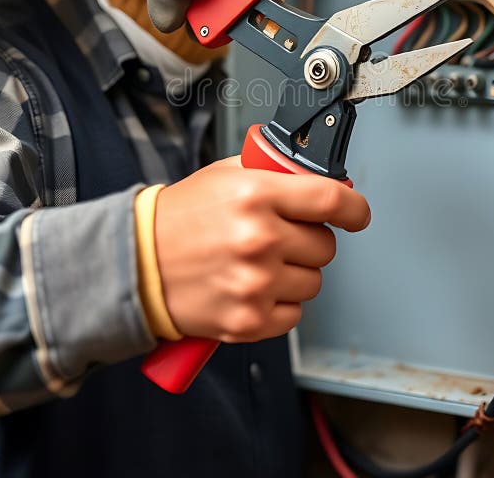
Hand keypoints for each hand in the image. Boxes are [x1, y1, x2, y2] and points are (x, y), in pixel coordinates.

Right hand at [154, 157, 370, 342]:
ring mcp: (255, 283)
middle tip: (279, 236)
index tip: (356, 214)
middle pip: (326, 245)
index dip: (354, 208)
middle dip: (310, 239)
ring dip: (295, 272)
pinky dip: (280, 303)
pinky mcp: (249, 320)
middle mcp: (259, 239)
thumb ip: (278, 173)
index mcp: (256, 195)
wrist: (137, 261)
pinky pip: (294, 313)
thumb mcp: (228, 174)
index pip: (332, 200)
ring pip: (314, 281)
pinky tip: (254, 287)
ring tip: (259, 263)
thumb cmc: (183, 216)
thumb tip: (326, 181)